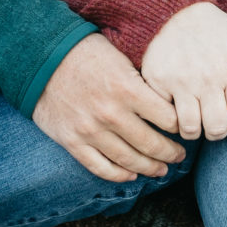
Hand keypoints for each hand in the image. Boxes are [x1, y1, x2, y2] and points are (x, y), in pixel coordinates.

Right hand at [33, 33, 185, 181]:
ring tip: (161, 170)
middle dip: (171, 153)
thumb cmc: (86, 52)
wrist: (41, 57)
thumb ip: (142, 81)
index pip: (168, 119)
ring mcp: (90, 131)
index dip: (182, 126)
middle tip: (180, 156)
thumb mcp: (120, 57)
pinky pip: (100, 167)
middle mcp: (111, 114)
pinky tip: (131, 175)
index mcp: (127, 89)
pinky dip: (119, 175)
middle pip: (152, 144)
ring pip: (129, 161)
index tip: (185, 128)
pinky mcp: (72, 141)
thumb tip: (170, 99)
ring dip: (150, 168)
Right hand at [143, 2, 226, 139]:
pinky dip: (170, 120)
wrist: (170, 9)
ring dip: (194, 129)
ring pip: (191, 128)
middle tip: (213, 120)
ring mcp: (180, 83)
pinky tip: (175, 111)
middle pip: (218, 128)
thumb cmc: (211, 26)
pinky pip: (165, 116)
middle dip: (218, 130)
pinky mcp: (157, 83)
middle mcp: (207, 79)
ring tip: (194, 118)